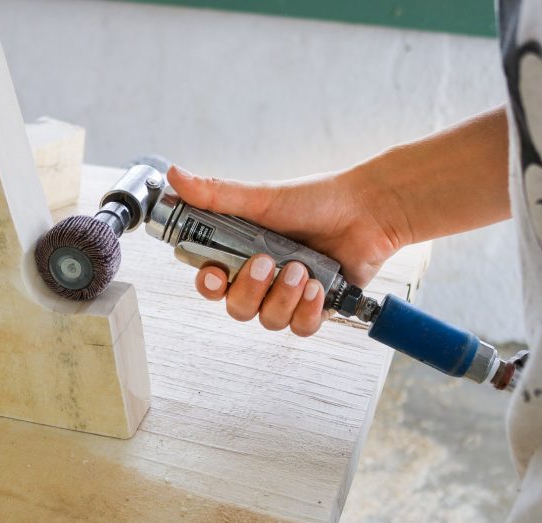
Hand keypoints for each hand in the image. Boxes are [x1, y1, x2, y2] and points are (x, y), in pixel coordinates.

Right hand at [167, 165, 407, 335]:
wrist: (366, 210)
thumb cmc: (316, 200)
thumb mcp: (261, 197)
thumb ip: (216, 195)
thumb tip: (174, 175)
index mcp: (241, 253)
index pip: (210, 282)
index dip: (207, 284)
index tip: (213, 274)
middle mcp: (261, 279)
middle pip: (236, 307)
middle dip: (251, 289)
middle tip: (268, 262)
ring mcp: (287, 295)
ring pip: (268, 320)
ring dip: (283, 297)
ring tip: (302, 269)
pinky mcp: (315, 308)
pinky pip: (300, 327)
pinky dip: (307, 310)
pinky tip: (316, 288)